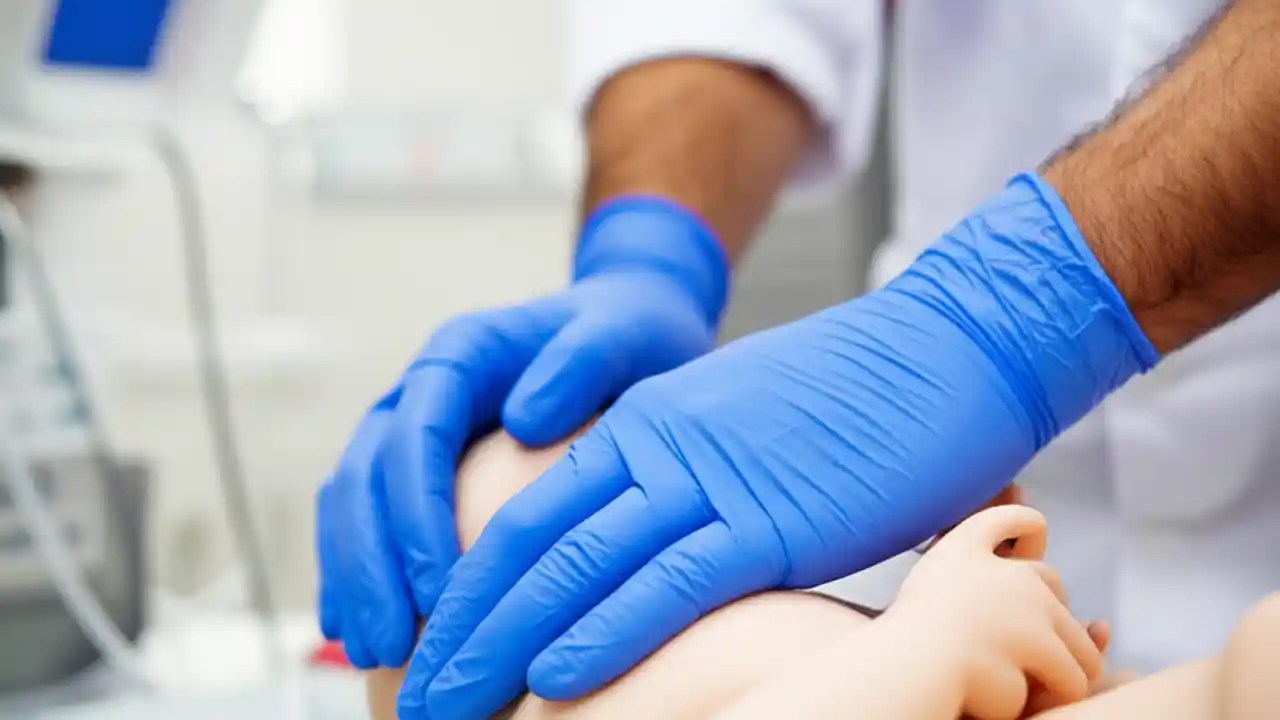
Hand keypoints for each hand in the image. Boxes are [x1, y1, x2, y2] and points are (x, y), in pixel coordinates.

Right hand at [316, 197, 728, 667]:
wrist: (628, 328)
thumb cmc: (627, 335)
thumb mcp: (620, 334)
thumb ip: (580, 362)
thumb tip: (524, 419)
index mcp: (460, 354)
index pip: (416, 434)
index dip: (415, 514)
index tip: (437, 588)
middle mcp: (420, 391)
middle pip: (366, 476)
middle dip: (372, 564)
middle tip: (392, 646)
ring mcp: (410, 430)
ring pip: (353, 504)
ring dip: (356, 579)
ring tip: (371, 653)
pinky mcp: (415, 468)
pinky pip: (366, 522)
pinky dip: (358, 575)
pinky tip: (360, 634)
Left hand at [397, 174, 1157, 719]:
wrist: (948, 344)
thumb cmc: (861, 399)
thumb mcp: (747, 433)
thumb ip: (699, 486)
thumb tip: (676, 556)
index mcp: (647, 429)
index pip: (530, 517)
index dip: (472, 591)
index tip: (440, 649)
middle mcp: (657, 448)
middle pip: (525, 545)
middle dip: (462, 630)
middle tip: (418, 694)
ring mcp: (710, 479)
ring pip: (577, 565)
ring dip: (503, 643)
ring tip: (447, 702)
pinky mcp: (770, 515)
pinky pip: (667, 578)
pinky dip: (602, 629)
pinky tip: (551, 674)